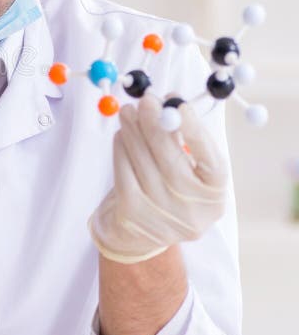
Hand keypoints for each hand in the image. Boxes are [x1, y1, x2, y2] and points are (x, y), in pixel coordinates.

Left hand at [89, 93, 227, 263]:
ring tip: (128, 112)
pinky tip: (121, 135)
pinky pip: (124, 172)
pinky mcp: (132, 215)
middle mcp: (192, 210)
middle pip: (172, 160)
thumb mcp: (184, 170)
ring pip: (144, 162)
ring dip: (133, 131)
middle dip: (156, 124)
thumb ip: (181, 140)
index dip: (195, 131)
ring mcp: (162, 216)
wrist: (137, 234)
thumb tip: (169, 102)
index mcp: (214, 196)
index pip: (212, 161)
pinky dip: (121, 149)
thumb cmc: (166, 190)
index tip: (179, 104)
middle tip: (146, 100)